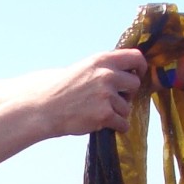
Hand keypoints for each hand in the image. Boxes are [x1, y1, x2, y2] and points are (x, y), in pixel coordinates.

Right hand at [34, 49, 148, 136]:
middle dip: (127, 93)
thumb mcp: (85, 68)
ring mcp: (106, 95)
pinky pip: (123, 123)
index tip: (137, 75)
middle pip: (135, 83)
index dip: (140, 67)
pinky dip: (116, 126)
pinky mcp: (104, 115)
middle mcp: (106, 75)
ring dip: (117, 112)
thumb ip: (106, 68)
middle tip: (113, 99)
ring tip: (98, 111)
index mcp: (102, 60)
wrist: (44, 107)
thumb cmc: (63, 89)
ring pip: (127, 107)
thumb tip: (130, 71)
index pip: (135, 57)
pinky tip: (103, 123)